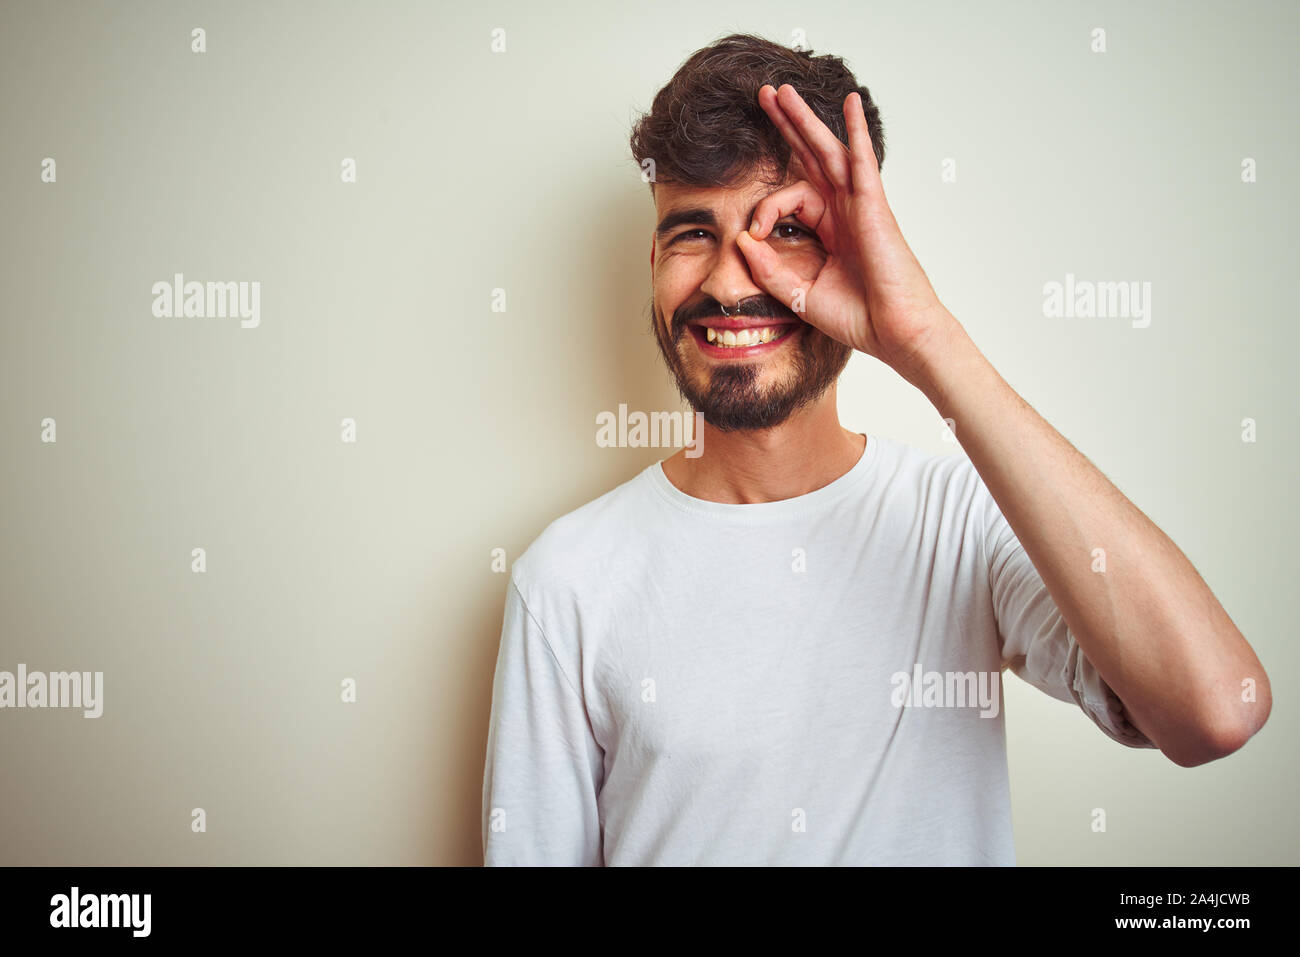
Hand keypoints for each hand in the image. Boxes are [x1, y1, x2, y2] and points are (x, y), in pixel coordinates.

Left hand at [736, 83, 954, 383]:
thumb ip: (768, 268)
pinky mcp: (874, 207)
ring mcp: (860, 206)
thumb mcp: (798, 294)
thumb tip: (741, 239)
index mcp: (829, 230)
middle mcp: (844, 211)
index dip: (764, 210)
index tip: (752, 234)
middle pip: (811, 157)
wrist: (894, 333)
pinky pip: (863, 161)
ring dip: (806, 119)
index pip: (789, 198)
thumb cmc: (858, 318)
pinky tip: (851, 103)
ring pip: (829, 151)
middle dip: (786, 126)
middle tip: (763, 95)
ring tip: (783, 91)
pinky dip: (856, 131)